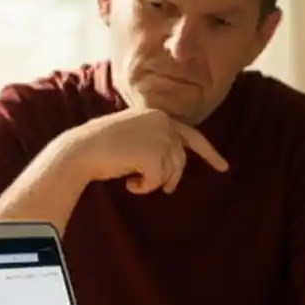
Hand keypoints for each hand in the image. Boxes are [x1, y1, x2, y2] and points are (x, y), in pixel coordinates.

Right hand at [66, 108, 228, 194]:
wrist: (80, 150)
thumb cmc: (102, 147)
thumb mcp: (134, 137)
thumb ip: (157, 141)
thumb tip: (177, 162)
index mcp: (158, 115)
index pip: (191, 135)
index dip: (209, 153)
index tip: (224, 168)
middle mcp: (163, 122)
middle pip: (181, 159)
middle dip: (172, 177)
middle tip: (166, 189)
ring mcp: (159, 137)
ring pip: (171, 171)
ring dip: (153, 182)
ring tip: (132, 178)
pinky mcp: (154, 154)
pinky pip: (158, 180)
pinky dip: (144, 187)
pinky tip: (129, 182)